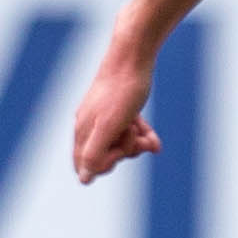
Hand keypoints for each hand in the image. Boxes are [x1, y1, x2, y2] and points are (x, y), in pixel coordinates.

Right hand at [70, 39, 160, 184]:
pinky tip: (154, 141)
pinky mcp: (118, 110)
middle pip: (106, 156)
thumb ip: (94, 153)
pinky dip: (143, 136)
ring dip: (138, 143)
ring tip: (148, 135)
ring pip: (121, 144)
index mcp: (83, 131)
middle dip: (125, 151)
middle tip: (134, 134)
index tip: (118, 150)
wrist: (133, 58)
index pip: (87, 166)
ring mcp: (104, 118)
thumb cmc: (121, 92)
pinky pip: (130, 132)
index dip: (107, 164)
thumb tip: (84, 179)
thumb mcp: (109, 126)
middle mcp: (89, 126)